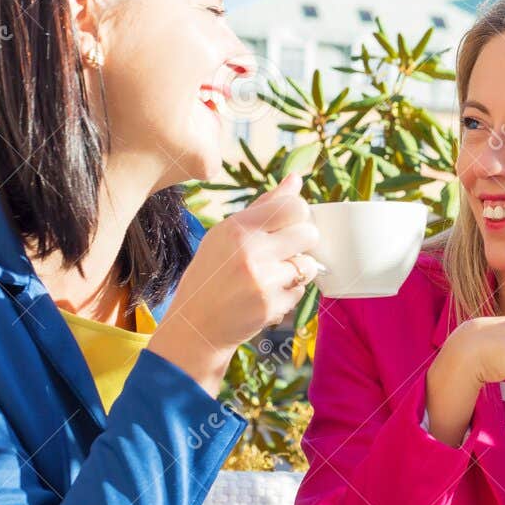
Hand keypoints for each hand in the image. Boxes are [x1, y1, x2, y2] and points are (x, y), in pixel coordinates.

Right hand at [149, 173, 319, 393]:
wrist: (195, 325)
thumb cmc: (212, 275)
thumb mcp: (227, 235)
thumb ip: (265, 206)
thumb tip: (296, 179)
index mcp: (236, 227)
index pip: (293, 206)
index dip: (300, 216)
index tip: (290, 225)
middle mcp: (249, 250)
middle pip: (309, 233)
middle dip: (303, 243)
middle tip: (283, 252)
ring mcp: (262, 279)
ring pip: (308, 264)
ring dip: (297, 271)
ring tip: (271, 276)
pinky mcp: (272, 305)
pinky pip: (301, 290)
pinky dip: (289, 293)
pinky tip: (265, 295)